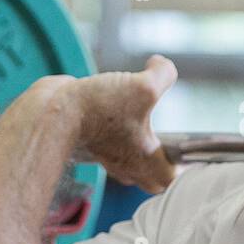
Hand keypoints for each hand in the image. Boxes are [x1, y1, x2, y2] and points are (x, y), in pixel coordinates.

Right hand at [70, 54, 178, 192]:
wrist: (52, 112)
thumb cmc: (99, 109)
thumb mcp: (143, 87)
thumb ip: (163, 74)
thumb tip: (160, 64)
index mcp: (146, 161)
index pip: (172, 179)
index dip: (184, 169)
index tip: (191, 153)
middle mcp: (127, 163)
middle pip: (151, 175)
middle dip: (162, 162)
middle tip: (170, 140)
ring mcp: (108, 153)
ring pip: (131, 160)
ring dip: (140, 145)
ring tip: (146, 121)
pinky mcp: (92, 138)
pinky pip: (112, 141)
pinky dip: (119, 129)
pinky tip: (119, 109)